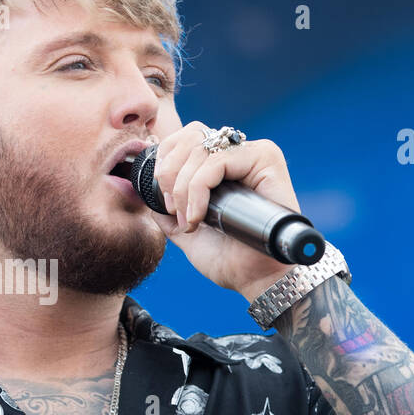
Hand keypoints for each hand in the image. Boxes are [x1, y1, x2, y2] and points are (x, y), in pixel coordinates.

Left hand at [148, 122, 301, 301]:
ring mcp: (253, 154)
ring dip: (183, 188)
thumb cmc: (229, 259)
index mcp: (222, 165)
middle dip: (170, 173)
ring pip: (201, 149)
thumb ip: (169, 214)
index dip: (165, 162)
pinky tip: (199, 216)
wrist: (255, 279)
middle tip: (172, 209)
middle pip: (191, 135)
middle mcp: (239, 153)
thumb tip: (148, 197)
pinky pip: (217, 161)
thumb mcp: (186, 231)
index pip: (186, 138)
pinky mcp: (265, 159)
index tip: (164, 201)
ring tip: (189, 219)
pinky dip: (198, 189)